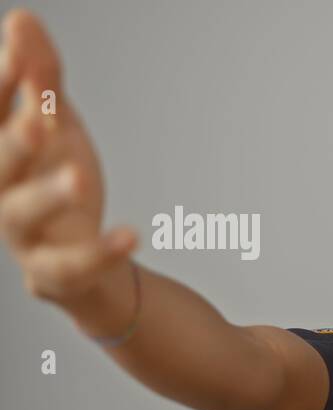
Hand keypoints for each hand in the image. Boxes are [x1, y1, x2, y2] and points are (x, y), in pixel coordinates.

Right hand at [0, 8, 135, 304]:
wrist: (80, 264)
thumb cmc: (57, 184)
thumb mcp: (57, 126)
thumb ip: (41, 77)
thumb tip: (22, 18)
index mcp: (0, 153)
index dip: (4, 84)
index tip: (17, 51)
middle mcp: (1, 191)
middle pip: (0, 165)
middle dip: (15, 143)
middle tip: (40, 124)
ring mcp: (24, 235)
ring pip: (25, 215)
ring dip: (50, 195)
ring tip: (80, 176)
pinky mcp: (53, 273)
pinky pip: (74, 266)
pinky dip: (102, 252)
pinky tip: (131, 234)